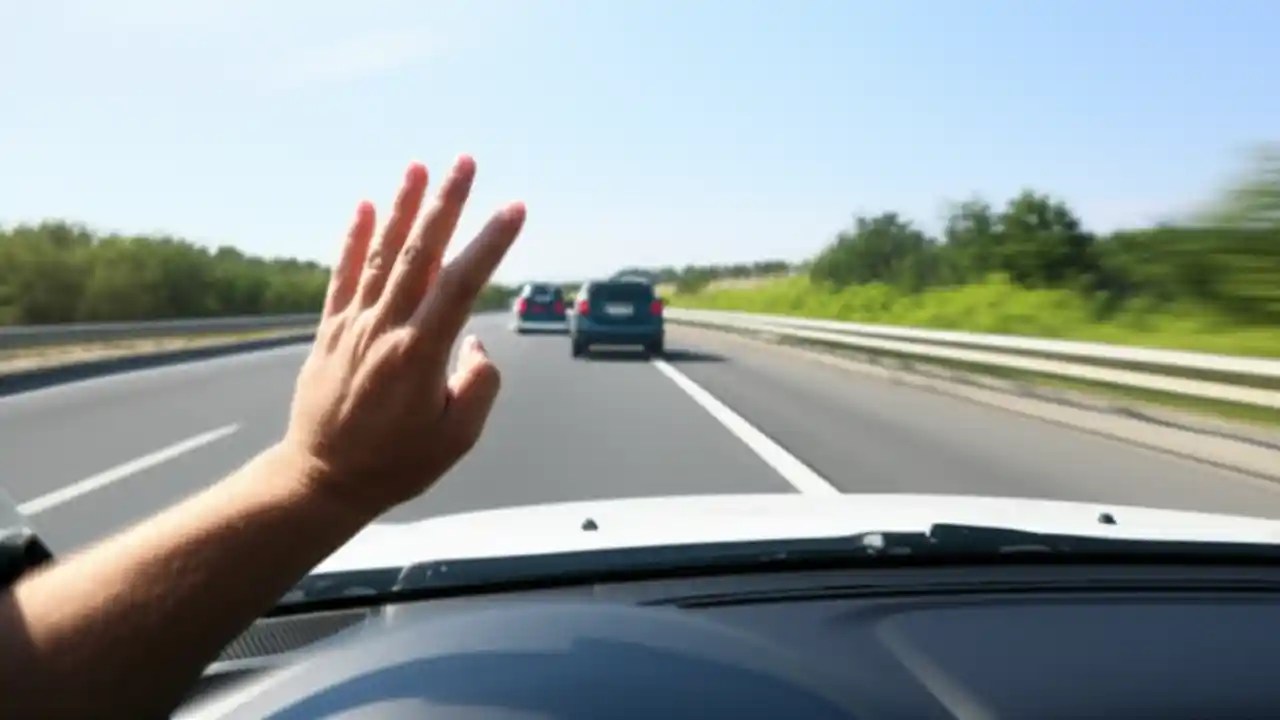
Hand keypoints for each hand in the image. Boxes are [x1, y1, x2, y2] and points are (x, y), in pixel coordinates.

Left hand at [281, 155, 524, 515]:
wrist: (323, 479)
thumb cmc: (395, 464)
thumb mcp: (456, 438)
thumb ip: (478, 385)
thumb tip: (476, 343)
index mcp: (420, 353)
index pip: (462, 284)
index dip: (491, 243)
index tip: (515, 209)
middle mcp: (385, 328)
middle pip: (420, 253)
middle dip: (446, 203)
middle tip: (465, 162)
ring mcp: (353, 326)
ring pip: (381, 254)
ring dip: (402, 207)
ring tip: (419, 167)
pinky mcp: (330, 332)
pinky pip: (342, 276)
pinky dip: (353, 239)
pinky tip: (366, 207)